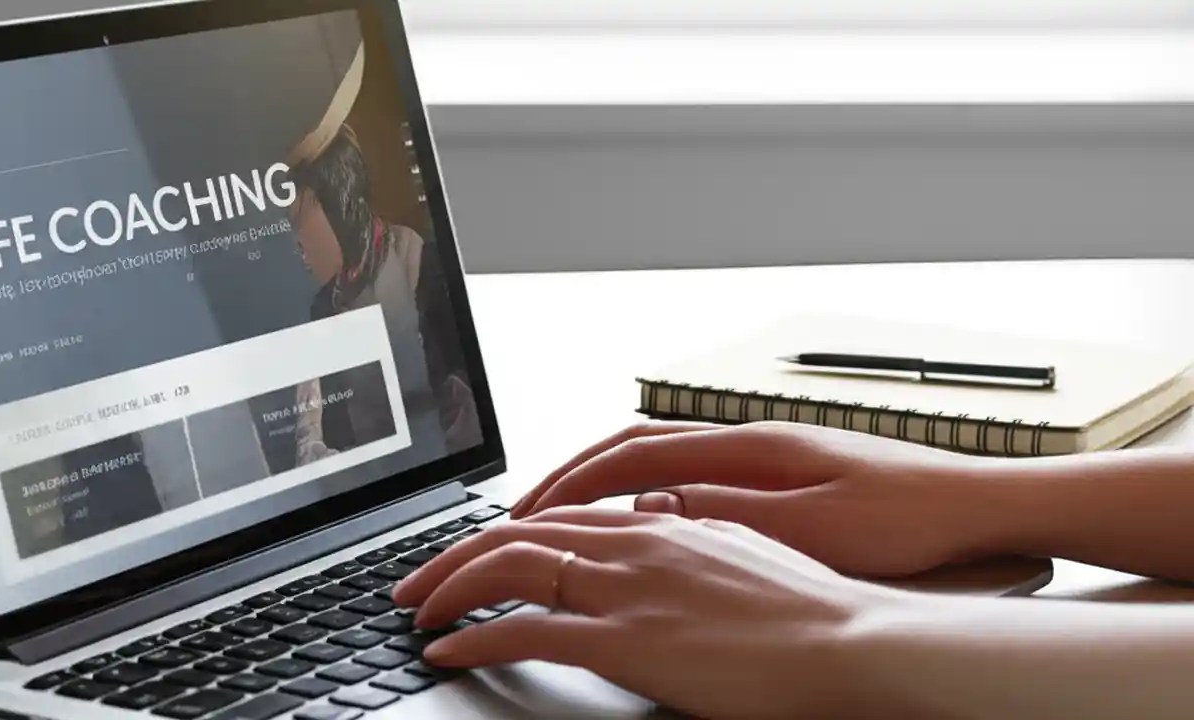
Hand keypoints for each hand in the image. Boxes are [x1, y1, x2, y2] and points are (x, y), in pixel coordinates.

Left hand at [393, 508, 905, 719]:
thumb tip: (664, 528)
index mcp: (662, 521)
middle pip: (517, 531)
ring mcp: (626, 587)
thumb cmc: (810, 608)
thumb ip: (693, 541)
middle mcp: (633, 541)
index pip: (559, 513)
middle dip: (454, 554)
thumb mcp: (744, 555)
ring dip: (449, 587)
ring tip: (417, 609)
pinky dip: (473, 636)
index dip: (504, 531)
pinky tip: (448, 648)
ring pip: (508, 567)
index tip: (474, 552)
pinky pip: (524, 630)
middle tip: (416, 580)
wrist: (850, 642)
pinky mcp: (625, 640)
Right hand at [512, 422, 1009, 577]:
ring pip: (659, 457)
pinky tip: (640, 517)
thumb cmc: (907, 519)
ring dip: (604, 482)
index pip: (635, 454)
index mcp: (750, 446)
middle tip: (523, 514)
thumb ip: (728, 514)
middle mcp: (748, 438)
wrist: (976, 503)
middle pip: (635, 446)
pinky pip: (690, 473)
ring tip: (563, 516)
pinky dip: (645, 490)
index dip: (573, 483)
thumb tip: (650, 508)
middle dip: (571, 477)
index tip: (527, 513)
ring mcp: (764, 452)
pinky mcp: (781, 472)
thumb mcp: (812, 528)